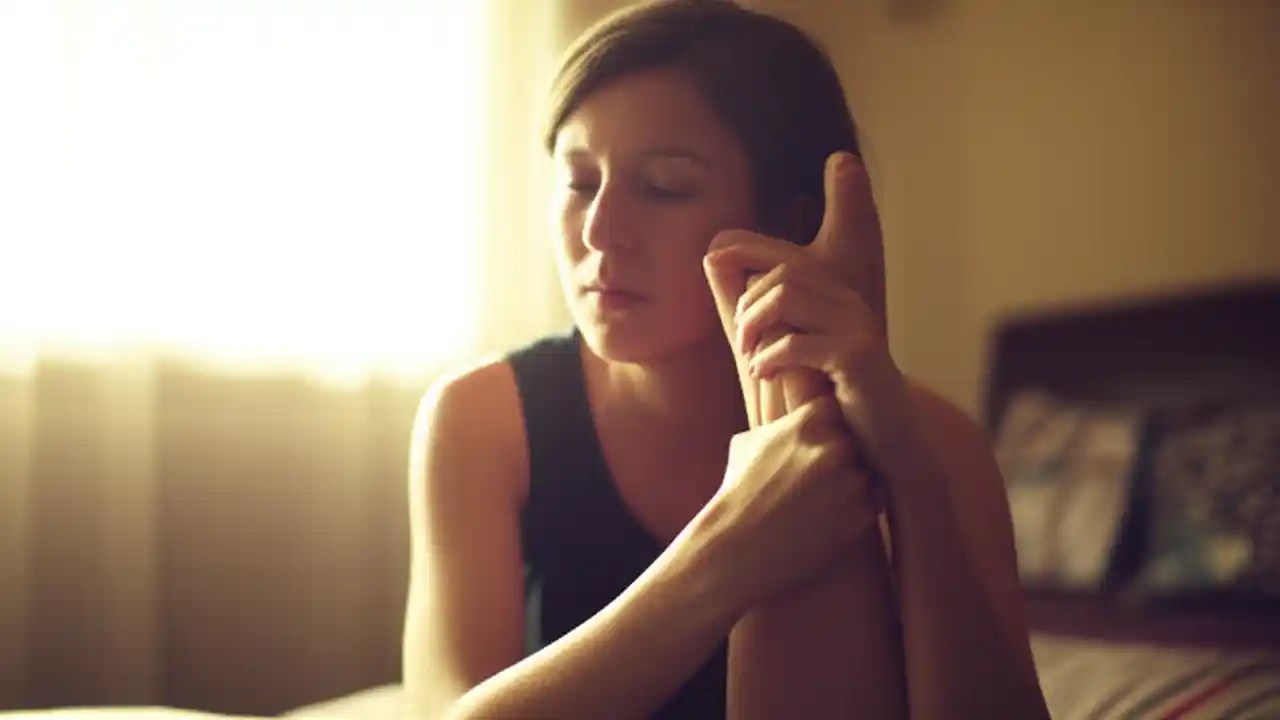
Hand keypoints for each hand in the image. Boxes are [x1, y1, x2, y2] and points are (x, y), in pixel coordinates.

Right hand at [690, 395, 877, 611]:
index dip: (827, 429)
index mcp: (810, 420)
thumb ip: (779, 425)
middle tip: (817, 480)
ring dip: (851, 487)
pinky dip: (852, 515)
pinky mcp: (863, 513)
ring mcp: (853, 478)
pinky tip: (823, 524)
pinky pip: (869, 505)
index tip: (813, 447)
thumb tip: (785, 415)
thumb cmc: (738, 494)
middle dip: (843, 458)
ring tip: (818, 505)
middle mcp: (836, 444)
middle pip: (856, 442)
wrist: (738, 547)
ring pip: (866, 474)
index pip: (835, 410)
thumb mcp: (749, 444)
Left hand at [702, 151, 910, 472]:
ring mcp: (854, 327)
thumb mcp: (806, 353)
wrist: (891, 436)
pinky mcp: (855, 357)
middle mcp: (848, 303)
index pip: (787, 256)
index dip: (746, 253)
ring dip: (754, 326)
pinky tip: (764, 375)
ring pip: (784, 299)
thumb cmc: (840, 398)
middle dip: (748, 304)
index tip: (713, 262)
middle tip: (740, 341)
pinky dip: (768, 358)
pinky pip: (795, 343)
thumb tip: (734, 292)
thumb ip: (776, 324)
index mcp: (836, 297)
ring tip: (749, 357)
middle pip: (781, 275)